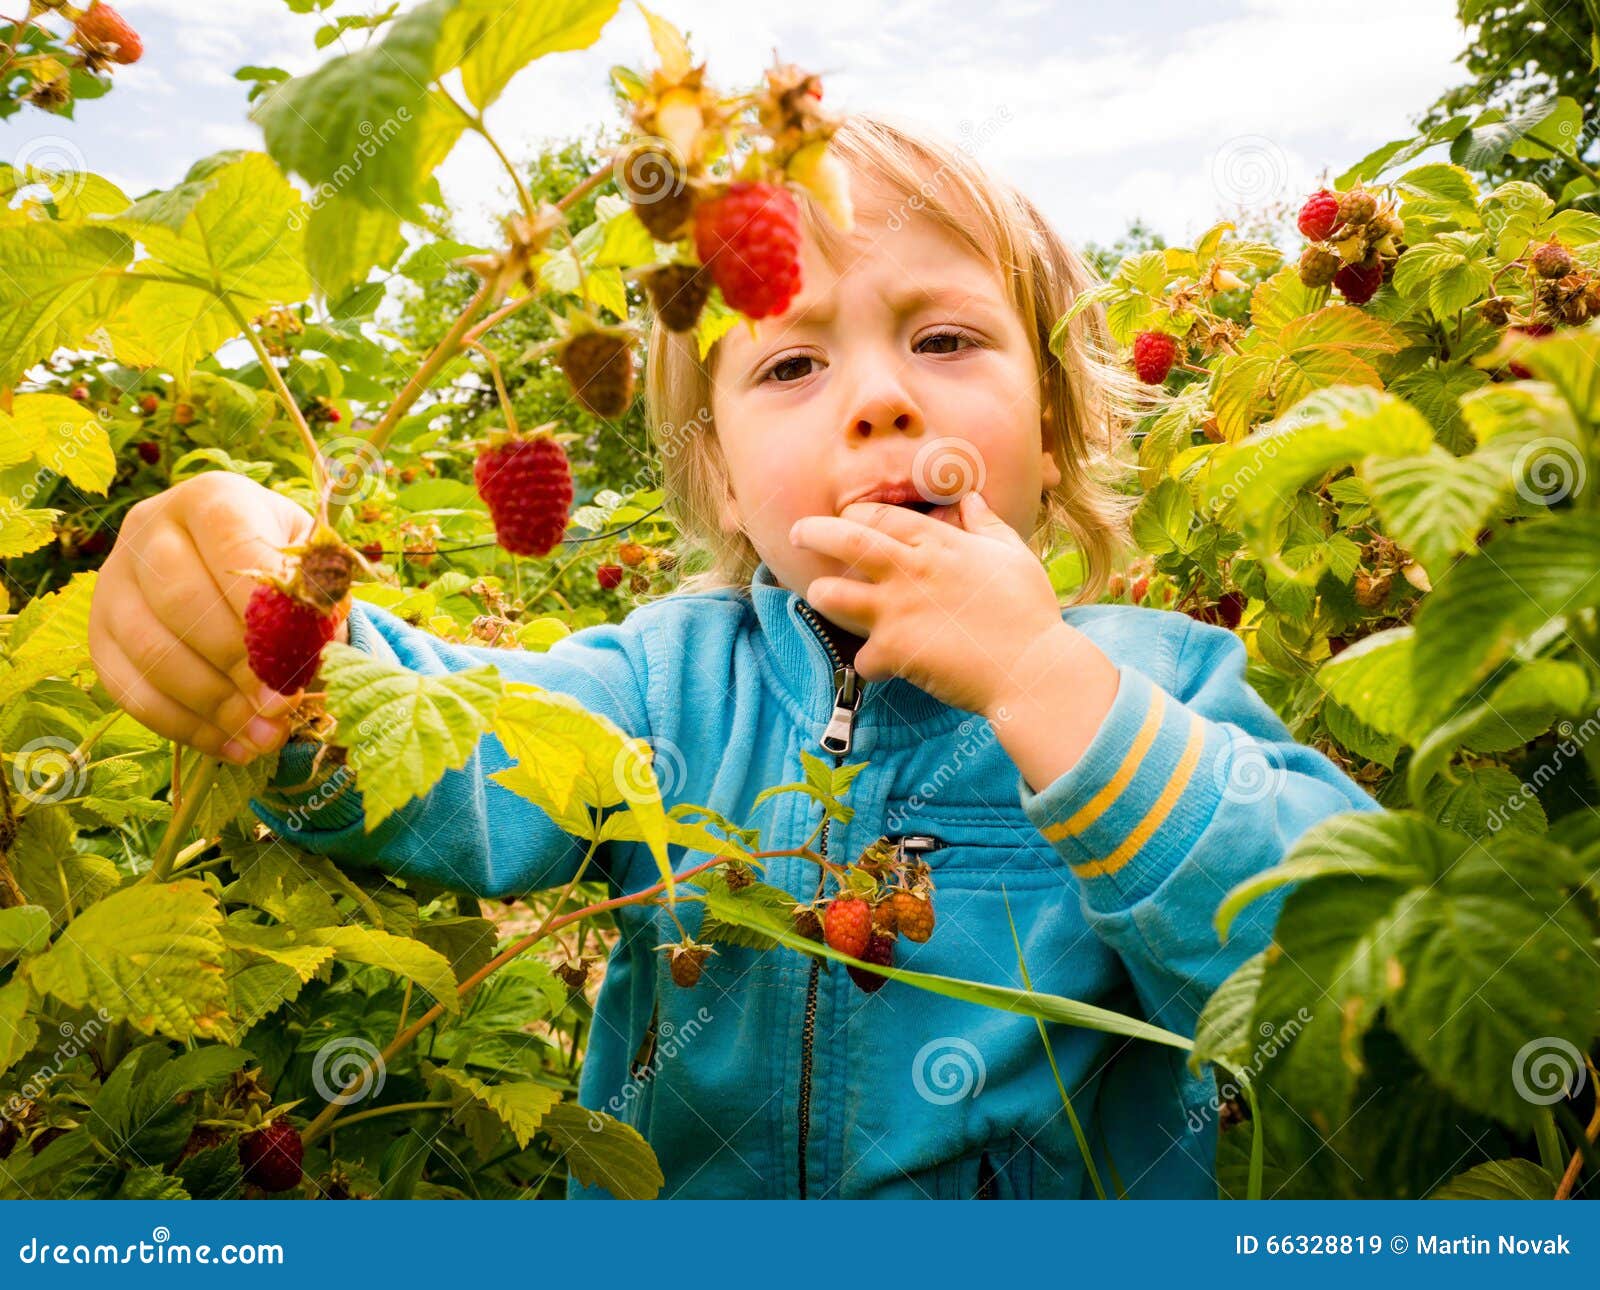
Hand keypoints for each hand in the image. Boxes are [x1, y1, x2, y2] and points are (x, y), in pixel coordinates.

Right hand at [88, 472, 339, 763]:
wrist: (231, 571)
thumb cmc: (283, 564)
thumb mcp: (312, 564)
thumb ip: (319, 595)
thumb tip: (317, 648)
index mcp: (211, 499)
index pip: (231, 543)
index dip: (265, 605)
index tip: (303, 657)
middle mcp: (149, 530)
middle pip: (182, 601)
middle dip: (239, 662)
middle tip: (285, 705)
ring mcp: (113, 584)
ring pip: (151, 651)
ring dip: (215, 704)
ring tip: (268, 736)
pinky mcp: (98, 637)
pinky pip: (131, 691)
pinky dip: (188, 727)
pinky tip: (235, 746)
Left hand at [787, 491, 1073, 716]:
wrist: (1032, 668)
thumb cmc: (1028, 610)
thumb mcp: (1012, 554)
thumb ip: (986, 524)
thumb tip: (972, 498)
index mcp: (937, 543)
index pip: (879, 515)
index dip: (855, 514)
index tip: (847, 518)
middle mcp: (909, 570)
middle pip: (842, 541)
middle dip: (812, 533)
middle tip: (797, 534)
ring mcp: (896, 611)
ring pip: (830, 596)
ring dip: (823, 598)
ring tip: (823, 599)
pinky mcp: (894, 652)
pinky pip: (861, 658)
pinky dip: (870, 664)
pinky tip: (883, 666)